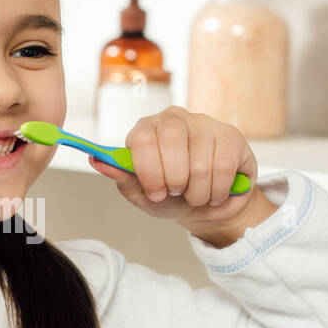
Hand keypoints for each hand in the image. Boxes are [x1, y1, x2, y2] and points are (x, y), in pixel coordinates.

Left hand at [88, 106, 275, 246]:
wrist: (206, 208)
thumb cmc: (170, 196)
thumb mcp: (142, 194)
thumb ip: (123, 177)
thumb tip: (97, 160)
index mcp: (146, 130)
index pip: (142, 139)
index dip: (148, 171)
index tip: (156, 193)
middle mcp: (174, 119)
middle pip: (171, 140)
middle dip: (174, 178)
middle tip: (176, 192)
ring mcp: (204, 124)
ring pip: (199, 161)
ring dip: (197, 192)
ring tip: (195, 195)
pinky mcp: (230, 135)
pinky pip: (223, 166)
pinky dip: (217, 190)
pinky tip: (214, 192)